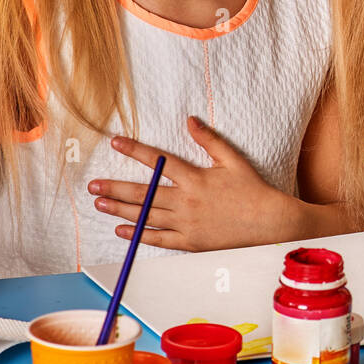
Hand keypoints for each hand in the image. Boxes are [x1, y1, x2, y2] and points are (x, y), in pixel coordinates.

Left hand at [87, 117, 300, 251]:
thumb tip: (189, 120)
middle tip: (93, 186)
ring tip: (100, 204)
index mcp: (196, 178)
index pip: (158, 161)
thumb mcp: (233, 160)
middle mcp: (187, 202)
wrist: (269, 223)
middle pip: (143, 193)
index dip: (135, 151)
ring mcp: (187, 224)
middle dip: (115, 188)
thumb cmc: (253, 190)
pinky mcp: (190, 242)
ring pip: (146, 216)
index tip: (115, 143)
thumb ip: (209, 140)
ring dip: (120, 210)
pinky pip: (158, 239)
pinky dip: (138, 234)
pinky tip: (123, 229)